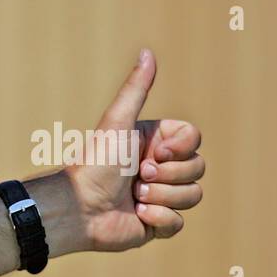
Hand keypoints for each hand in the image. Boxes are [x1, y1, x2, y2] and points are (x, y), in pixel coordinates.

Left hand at [67, 49, 205, 251]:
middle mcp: (160, 167)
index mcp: (155, 142)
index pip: (195, 140)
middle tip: (138, 176)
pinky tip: (136, 216)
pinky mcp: (156, 224)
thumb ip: (136, 89)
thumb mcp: (118, 122)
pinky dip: (159, 219)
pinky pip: (179, 223)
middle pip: (198, 168)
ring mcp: (160, 196)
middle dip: (168, 175)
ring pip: (193, 195)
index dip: (181, 149)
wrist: (78, 208)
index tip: (154, 152)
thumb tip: (147, 52)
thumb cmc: (95, 163)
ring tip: (133, 197)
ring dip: (161, 197)